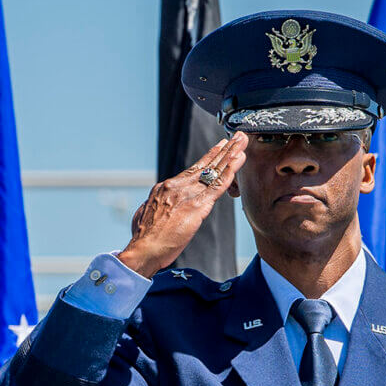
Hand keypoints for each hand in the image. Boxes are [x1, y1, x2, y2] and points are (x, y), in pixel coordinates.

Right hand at [118, 132, 247, 277]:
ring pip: (214, 170)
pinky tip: (239, 161)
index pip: (192, 170)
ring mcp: (188, 194)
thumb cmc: (144, 238)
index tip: (219, 148)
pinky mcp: (197, 206)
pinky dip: (230, 172)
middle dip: (223, 150)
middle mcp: (177, 186)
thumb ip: (155, 205)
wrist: (144, 249)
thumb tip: (156, 205)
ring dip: (230, 155)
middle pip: (205, 165)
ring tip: (242, 142)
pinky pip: (218, 185)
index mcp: (165, 188)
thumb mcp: (146, 214)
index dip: (208, 158)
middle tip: (236, 137)